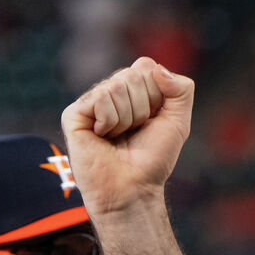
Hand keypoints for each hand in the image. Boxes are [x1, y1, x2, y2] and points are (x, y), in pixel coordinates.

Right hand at [60, 58, 195, 214]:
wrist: (133, 188)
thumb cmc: (152, 158)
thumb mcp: (178, 121)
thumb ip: (181, 89)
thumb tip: (157, 68)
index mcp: (131, 88)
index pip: (146, 66)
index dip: (157, 95)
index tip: (152, 121)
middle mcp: (109, 91)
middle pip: (133, 75)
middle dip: (143, 108)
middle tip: (134, 132)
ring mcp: (90, 101)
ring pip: (118, 87)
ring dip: (127, 119)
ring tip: (118, 137)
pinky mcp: (73, 114)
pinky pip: (100, 99)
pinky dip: (110, 122)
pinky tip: (102, 137)